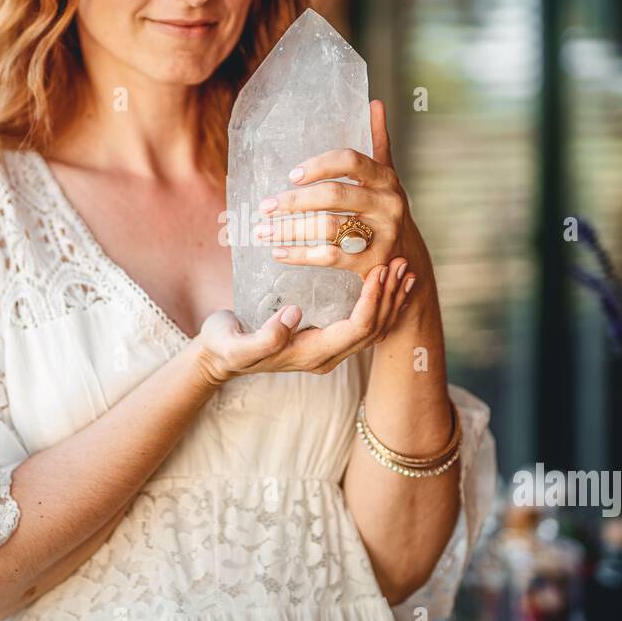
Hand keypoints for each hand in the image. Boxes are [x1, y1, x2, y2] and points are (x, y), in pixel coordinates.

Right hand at [195, 256, 417, 383]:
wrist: (218, 357)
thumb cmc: (224, 347)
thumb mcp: (235, 345)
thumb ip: (264, 337)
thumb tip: (294, 314)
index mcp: (312, 355)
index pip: (356, 329)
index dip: (372, 301)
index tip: (378, 270)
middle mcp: (327, 355)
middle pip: (374, 329)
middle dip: (390, 296)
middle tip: (401, 263)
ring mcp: (328, 347)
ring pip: (374, 327)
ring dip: (390, 298)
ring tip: (403, 268)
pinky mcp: (326, 335)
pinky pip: (363, 321)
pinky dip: (379, 301)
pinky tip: (386, 280)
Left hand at [254, 99, 421, 277]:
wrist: (407, 258)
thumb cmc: (384, 209)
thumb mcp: (386, 176)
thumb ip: (378, 141)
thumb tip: (376, 103)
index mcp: (385, 179)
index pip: (350, 161)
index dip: (318, 165)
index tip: (291, 175)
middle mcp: (386, 205)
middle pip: (334, 195)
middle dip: (294, 200)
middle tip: (265, 206)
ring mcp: (380, 235)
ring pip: (327, 228)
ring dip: (289, 230)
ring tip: (262, 231)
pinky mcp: (370, 263)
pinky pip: (329, 257)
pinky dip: (300, 255)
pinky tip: (278, 253)